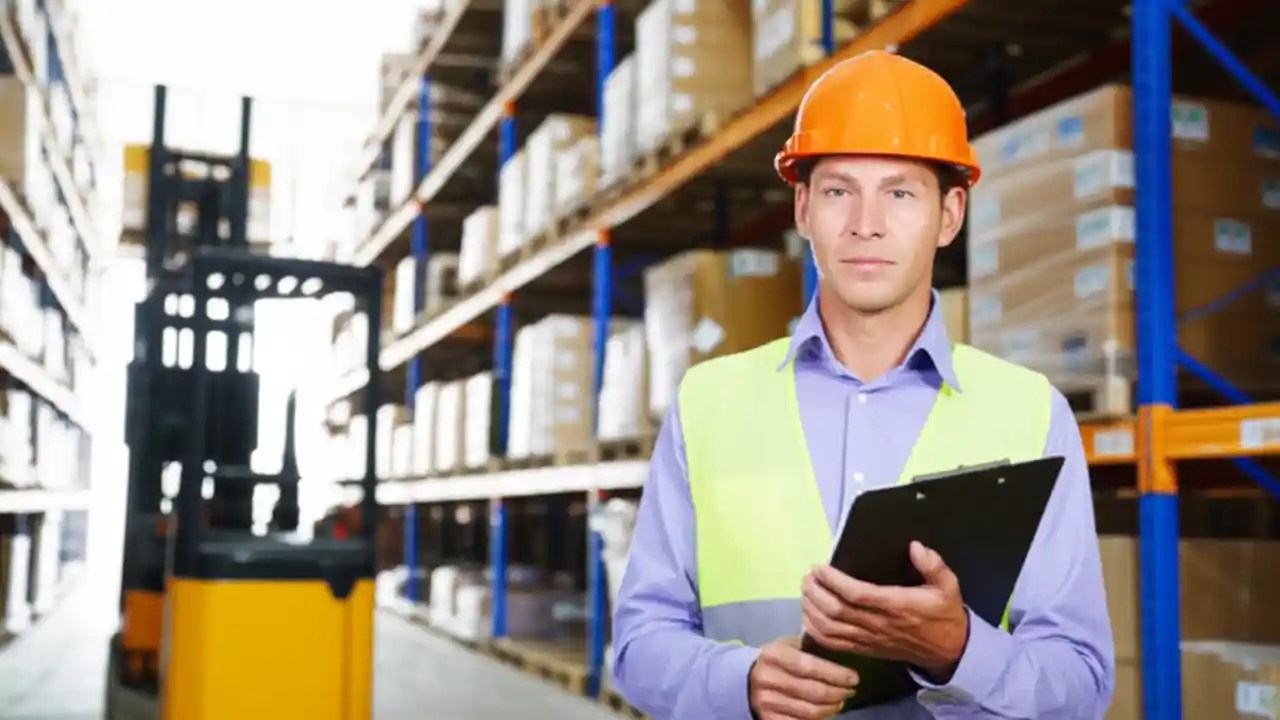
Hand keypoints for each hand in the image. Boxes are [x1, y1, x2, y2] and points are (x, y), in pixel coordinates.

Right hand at [748, 636, 858, 719]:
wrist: (748, 680)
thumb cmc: (778, 660)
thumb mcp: (789, 645)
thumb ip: (811, 646)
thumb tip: (843, 652)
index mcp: (774, 655)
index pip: (810, 667)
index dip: (836, 674)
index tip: (854, 678)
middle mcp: (768, 678)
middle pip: (813, 691)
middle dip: (838, 692)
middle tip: (851, 690)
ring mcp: (766, 702)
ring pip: (809, 711)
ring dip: (832, 708)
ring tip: (841, 701)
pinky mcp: (768, 719)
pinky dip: (818, 719)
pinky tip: (827, 711)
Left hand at [801, 541, 968, 680]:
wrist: (948, 650)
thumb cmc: (944, 614)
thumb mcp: (948, 586)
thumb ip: (934, 565)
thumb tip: (916, 546)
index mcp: (897, 605)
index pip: (857, 594)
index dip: (834, 581)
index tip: (820, 567)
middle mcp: (879, 624)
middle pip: (836, 611)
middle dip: (816, 592)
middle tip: (808, 576)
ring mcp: (869, 639)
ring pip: (831, 628)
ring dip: (812, 610)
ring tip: (806, 590)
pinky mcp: (865, 650)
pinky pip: (834, 644)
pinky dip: (816, 631)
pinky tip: (808, 616)